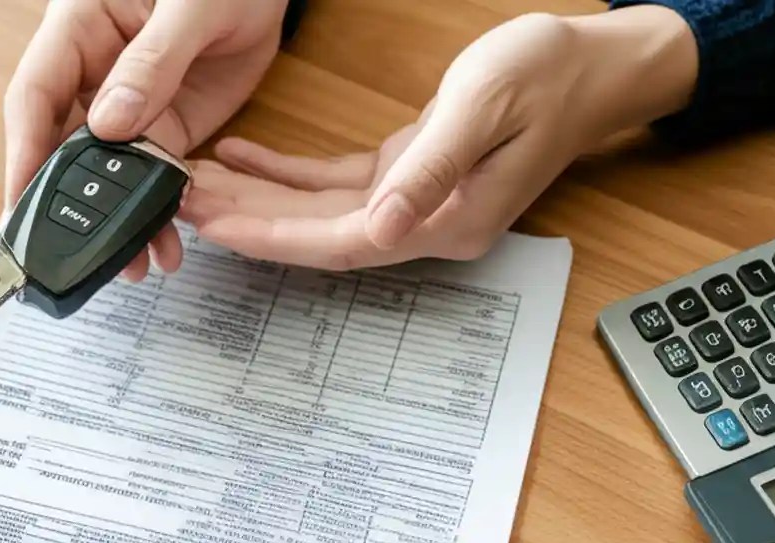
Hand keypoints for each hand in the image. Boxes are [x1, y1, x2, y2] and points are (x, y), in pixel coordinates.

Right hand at [3, 0, 287, 280]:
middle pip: (68, 146)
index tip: (22, 206)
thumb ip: (152, 62)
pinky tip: (166, 240)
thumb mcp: (190, 6)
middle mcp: (95, 71)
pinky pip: (154, 172)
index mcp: (79, 28)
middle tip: (83, 256)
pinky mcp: (168, 124)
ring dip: (120, 217)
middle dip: (74, 206)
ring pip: (112, 171)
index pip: (36, 96)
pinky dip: (158, 209)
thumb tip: (109, 126)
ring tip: (136, 263)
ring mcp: (131, 102)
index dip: (25, 153)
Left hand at [180, 9, 697, 270]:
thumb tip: (382, 226)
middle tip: (183, 204)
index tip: (216, 225)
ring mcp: (414, 202)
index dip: (272, 237)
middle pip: (316, 235)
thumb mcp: (484, 107)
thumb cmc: (548, 78)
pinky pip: (334, 183)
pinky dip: (286, 172)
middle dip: (248, 221)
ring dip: (258, 199)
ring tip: (199, 184)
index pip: (339, 243)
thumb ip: (431, 168)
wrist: (590, 67)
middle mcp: (424, 224)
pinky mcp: (407, 174)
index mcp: (445, 221)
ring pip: (317, 211)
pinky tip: (245, 157)